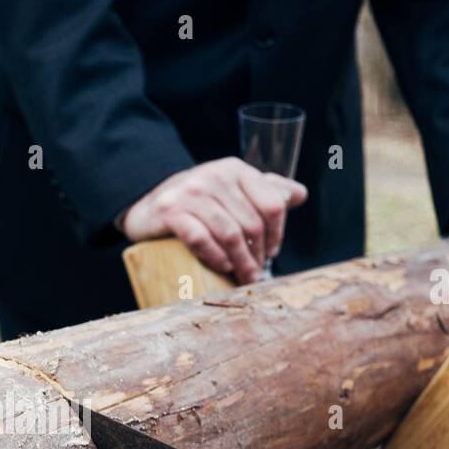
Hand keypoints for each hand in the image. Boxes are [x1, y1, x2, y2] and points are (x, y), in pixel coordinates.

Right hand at [121, 157, 307, 283]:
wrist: (147, 202)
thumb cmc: (197, 201)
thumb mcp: (231, 188)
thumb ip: (264, 189)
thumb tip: (300, 194)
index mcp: (235, 169)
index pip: (271, 203)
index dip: (277, 232)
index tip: (271, 252)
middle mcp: (215, 176)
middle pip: (251, 224)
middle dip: (258, 256)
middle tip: (256, 275)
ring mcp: (190, 192)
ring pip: (229, 234)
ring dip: (240, 263)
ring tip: (243, 279)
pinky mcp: (170, 211)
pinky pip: (200, 238)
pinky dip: (215, 257)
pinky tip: (223, 267)